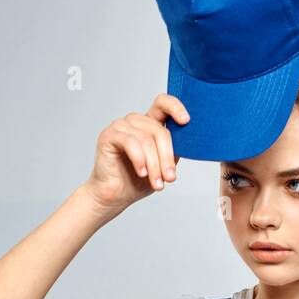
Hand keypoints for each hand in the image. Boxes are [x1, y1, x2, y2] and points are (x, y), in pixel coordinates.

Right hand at [81, 93, 188, 217]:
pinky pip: (130, 143)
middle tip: (170, 178)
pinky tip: (142, 173)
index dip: (175, 107)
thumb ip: (174, 149)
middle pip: (159, 131)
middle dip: (167, 157)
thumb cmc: (139, 180)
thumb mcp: (164, 164)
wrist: (116, 195)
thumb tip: (191, 140)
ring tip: (157, 183)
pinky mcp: (108, 135)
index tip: (186, 121)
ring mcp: (120, 126)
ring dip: (154, 164)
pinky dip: (139, 160)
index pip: (163, 103)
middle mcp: (135, 121)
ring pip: (146, 140)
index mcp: (150, 124)